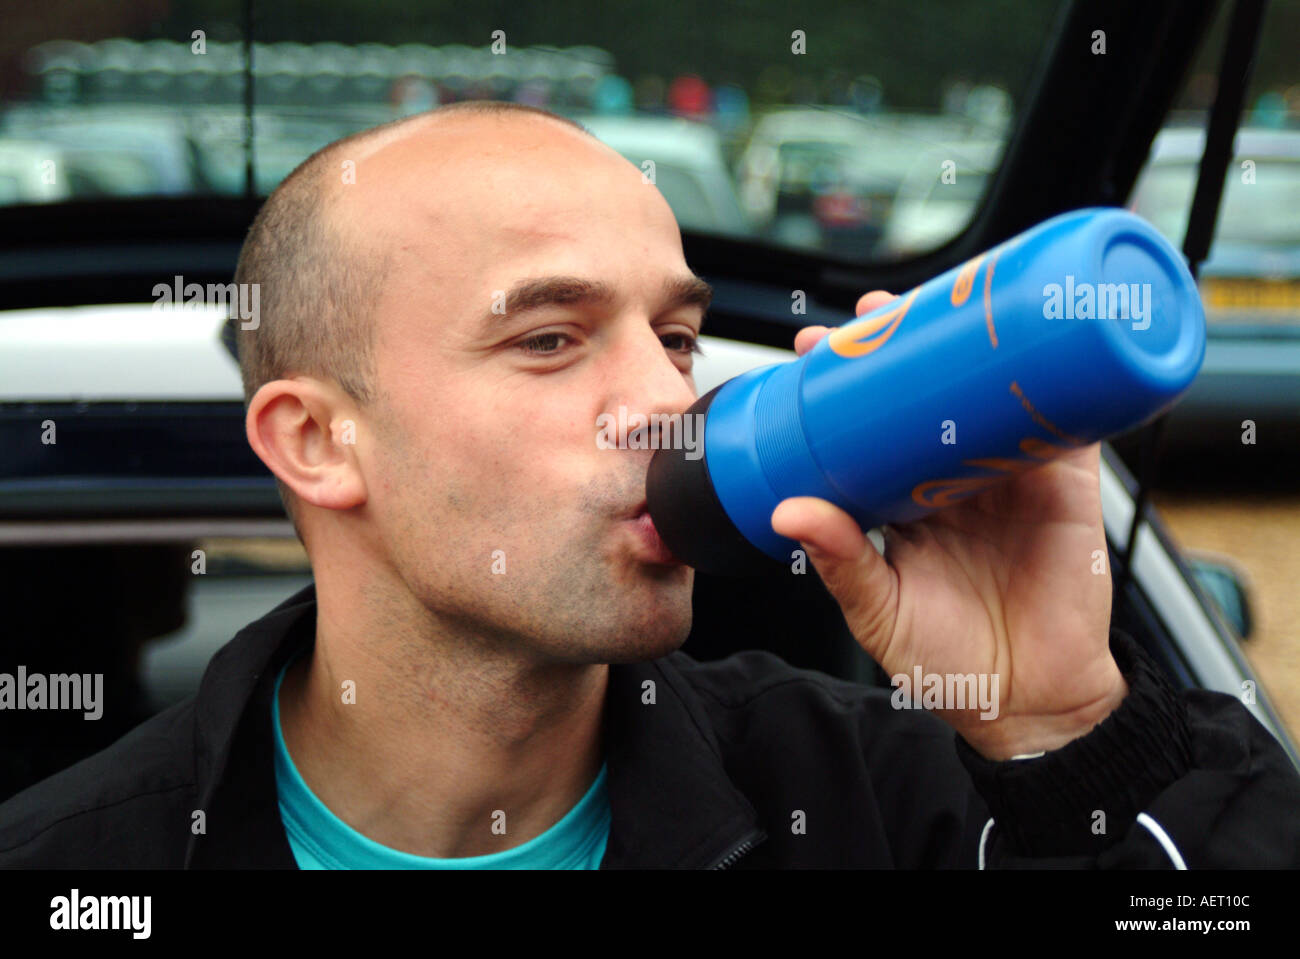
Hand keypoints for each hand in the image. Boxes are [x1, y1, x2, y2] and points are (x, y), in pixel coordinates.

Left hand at [771, 291, 1127, 760]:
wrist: (1029, 703)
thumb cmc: (948, 664)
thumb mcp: (879, 611)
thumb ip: (841, 563)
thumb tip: (788, 512)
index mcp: (908, 503)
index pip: (875, 428)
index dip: (850, 387)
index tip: (814, 352)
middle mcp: (958, 481)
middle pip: (932, 396)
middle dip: (905, 347)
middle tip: (870, 311)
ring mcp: (1012, 478)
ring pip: (991, 394)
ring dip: (972, 347)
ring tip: (939, 306)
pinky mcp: (1067, 485)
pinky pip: (1066, 422)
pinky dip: (1057, 377)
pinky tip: (1035, 339)